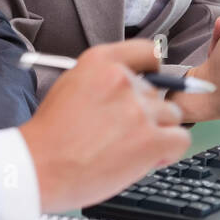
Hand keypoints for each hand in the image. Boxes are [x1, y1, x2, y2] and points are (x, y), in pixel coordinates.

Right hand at [19, 39, 189, 212]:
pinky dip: (169, 151)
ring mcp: (139, 110)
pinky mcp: (151, 140)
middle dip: (147, 113)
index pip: (147, 52)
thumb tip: (132, 92)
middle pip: (158, 92)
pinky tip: (148, 159)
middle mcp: (123, 80)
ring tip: (130, 148)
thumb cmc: (49, 137)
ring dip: (158, 132)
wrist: (39, 167)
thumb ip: (104, 82)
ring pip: (172, 116)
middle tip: (125, 132)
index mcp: (100, 62)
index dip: (153, 71)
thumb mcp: (70, 87)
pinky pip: (180, 139)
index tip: (151, 83)